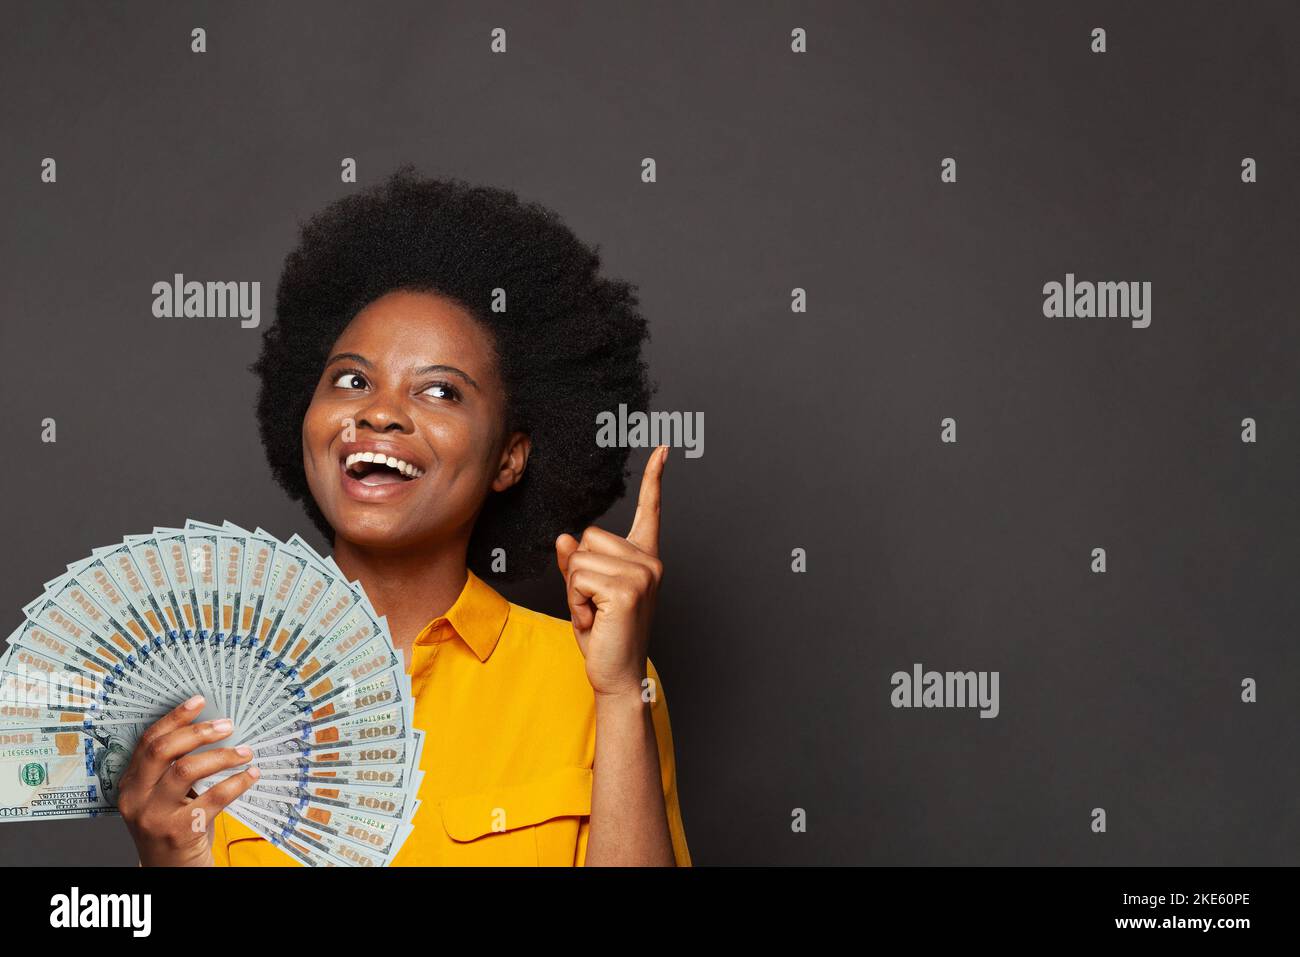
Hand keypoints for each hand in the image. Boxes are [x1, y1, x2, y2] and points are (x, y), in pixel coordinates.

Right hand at [117, 695, 260, 865]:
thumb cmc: (172, 827)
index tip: (200, 701)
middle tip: (228, 725)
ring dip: (221, 756)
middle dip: (198, 732)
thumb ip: (173, 767)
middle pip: (163, 751)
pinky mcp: (177, 833)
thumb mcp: (162, 796)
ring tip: (245, 752)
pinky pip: (211, 799)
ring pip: (186, 771)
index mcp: (130, 784)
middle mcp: (135, 799)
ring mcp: (153, 817)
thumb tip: (212, 728)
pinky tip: (250, 776)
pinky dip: (235, 783)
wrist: (170, 872)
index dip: (175, 718)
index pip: (149, 741)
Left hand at [556, 445, 666, 698]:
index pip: (651, 511)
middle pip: (589, 538)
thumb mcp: (586, 593)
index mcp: (645, 559)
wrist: (616, 674)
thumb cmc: (604, 635)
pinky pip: (579, 576)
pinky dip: (577, 600)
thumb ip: (578, 563)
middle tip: (595, 605)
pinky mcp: (627, 589)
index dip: (655, 479)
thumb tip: (566, 538)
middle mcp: (650, 562)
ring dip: (576, 590)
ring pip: (580, 558)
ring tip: (596, 614)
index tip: (664, 450)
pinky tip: (595, 619)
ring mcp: (642, 574)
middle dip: (579, 572)